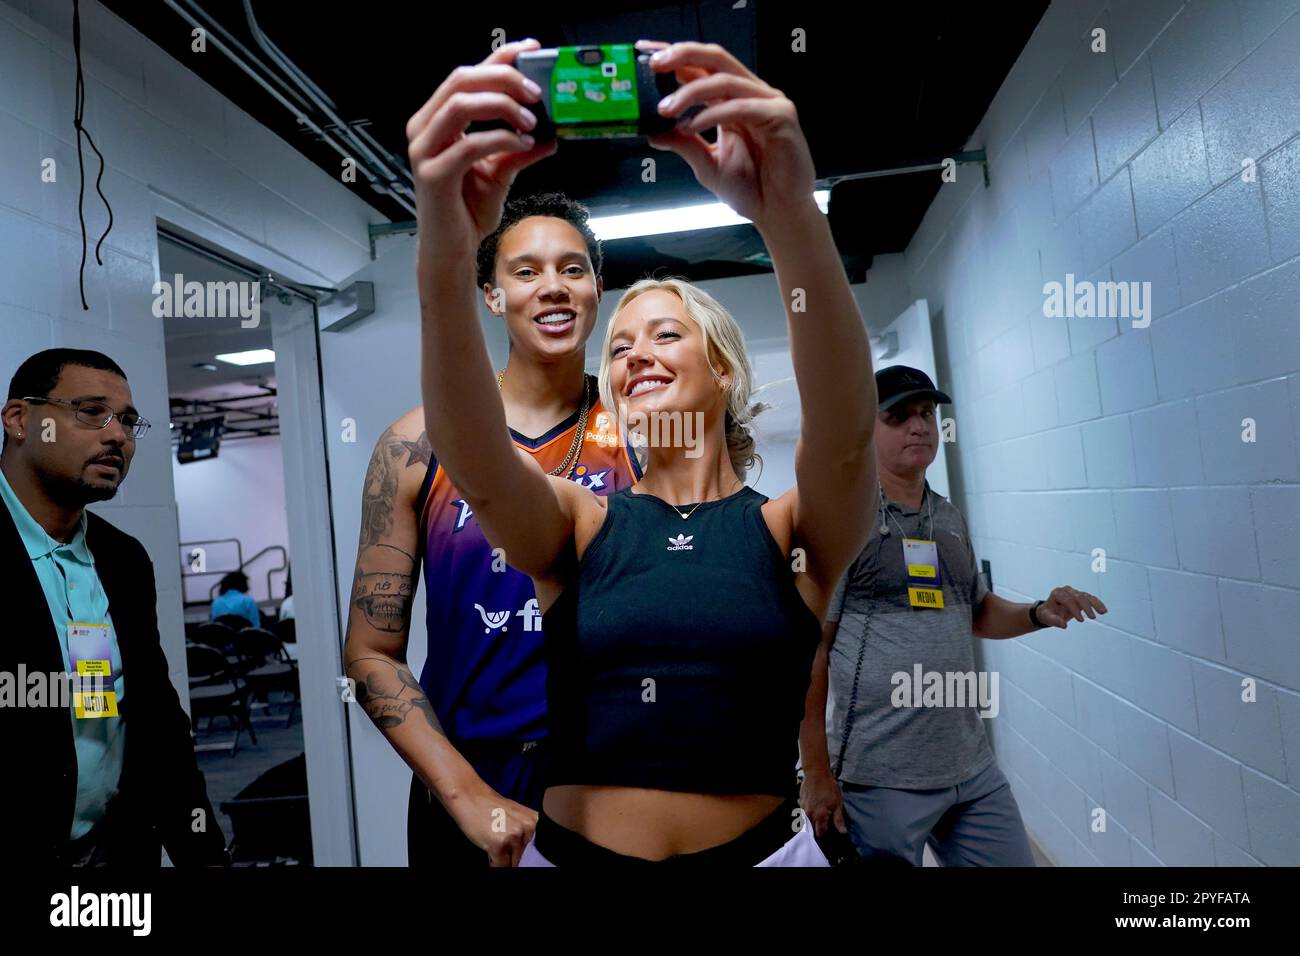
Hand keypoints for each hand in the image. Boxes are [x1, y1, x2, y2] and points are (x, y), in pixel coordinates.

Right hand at [405, 39, 557, 266]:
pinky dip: (501, 140)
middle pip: (462, 79)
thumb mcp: (501, 172)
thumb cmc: (467, 211)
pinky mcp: (433, 175)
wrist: (452, 251)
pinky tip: (523, 145)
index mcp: (437, 120)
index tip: (532, 50)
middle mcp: (424, 128)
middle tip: (537, 93)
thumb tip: (552, 134)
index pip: (468, 75)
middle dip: (504, 79)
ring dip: (502, 107)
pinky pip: (470, 145)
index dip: (500, 58)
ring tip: (531, 122)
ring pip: (461, 104)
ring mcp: (424, 150)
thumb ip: (520, 150)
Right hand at [444, 780, 538, 866]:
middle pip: (522, 856)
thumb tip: (525, 854)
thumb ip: (523, 831)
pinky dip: (494, 864)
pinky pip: (501, 866)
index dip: (520, 852)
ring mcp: (514, 835)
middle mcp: (528, 828)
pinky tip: (488, 850)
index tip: (511, 850)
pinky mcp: (499, 844)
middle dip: (511, 854)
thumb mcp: (514, 815)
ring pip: (512, 862)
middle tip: (499, 842)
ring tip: (492, 842)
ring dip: (502, 859)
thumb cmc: (488, 806)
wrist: (468, 796)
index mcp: (534, 821)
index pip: (533, 848)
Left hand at [636, 40, 817, 231]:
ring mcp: (767, 102)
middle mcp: (749, 94)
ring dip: (689, 92)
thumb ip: (684, 145)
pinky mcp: (780, 116)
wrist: (777, 213)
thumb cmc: (751, 189)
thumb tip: (653, 133)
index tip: (644, 51)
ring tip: (664, 109)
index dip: (674, 54)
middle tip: (653, 64)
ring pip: (724, 80)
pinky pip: (740, 107)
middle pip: (715, 59)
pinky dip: (711, 115)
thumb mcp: (707, 165)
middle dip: (682, 55)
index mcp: (731, 100)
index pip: (701, 67)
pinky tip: (689, 127)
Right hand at [800, 766, 846, 837]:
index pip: (820, 832)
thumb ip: (838, 819)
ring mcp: (803, 808)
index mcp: (819, 815)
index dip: (825, 831)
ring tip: (819, 811)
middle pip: (812, 828)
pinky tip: (814, 804)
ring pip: (807, 820)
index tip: (828, 826)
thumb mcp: (838, 803)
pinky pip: (804, 812)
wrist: (816, 773)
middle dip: (818, 826)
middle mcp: (809, 814)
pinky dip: (809, 811)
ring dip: (812, 819)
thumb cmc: (828, 787)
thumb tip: (843, 831)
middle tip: (824, 818)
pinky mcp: (800, 802)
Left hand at [1037, 586, 1107, 628]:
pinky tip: (1103, 610)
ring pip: (1086, 596)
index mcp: (1057, 593)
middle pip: (1078, 597)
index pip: (1067, 600)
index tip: (1081, 620)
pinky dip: (1097, 604)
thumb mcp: (1047, 618)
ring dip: (1095, 604)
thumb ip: (1054, 621)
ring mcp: (1074, 592)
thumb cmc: (1047, 613)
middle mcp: (1066, 591)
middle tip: (1092, 617)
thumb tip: (1063, 625)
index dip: (1075, 609)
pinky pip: (1090, 599)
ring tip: (1103, 612)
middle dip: (1086, 607)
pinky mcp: (1080, 596)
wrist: (1049, 610)